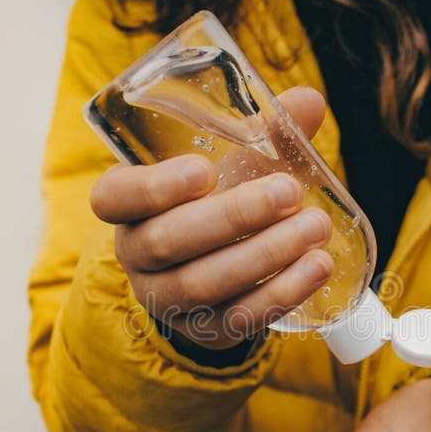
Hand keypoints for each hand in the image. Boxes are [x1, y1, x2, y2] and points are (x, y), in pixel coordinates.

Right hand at [90, 87, 333, 349]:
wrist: (213, 270)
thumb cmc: (216, 201)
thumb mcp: (228, 164)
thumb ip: (262, 133)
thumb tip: (308, 101)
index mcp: (128, 206)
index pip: (113, 198)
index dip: (152, 188)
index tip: (203, 171)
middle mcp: (137, 255)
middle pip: (170, 241)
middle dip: (234, 216)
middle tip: (288, 192)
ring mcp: (166, 299)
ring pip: (205, 284)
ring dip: (265, 255)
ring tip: (316, 228)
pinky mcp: (204, 330)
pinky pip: (238, 319)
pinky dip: (281, 293)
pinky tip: (317, 268)